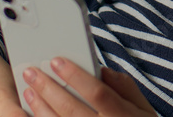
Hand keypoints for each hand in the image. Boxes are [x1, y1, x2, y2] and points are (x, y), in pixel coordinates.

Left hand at [22, 57, 156, 116]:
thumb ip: (125, 87)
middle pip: (71, 108)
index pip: (97, 93)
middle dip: (48, 88)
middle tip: (32, 72)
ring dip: (40, 106)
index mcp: (122, 116)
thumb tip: (102, 69)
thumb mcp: (143, 108)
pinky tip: (35, 110)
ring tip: (29, 89)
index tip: (57, 61)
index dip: (75, 76)